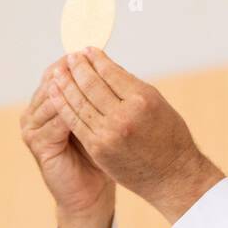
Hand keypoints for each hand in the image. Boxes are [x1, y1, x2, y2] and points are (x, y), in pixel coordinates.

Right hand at [19, 55, 115, 227]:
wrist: (91, 191)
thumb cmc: (101, 153)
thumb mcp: (101, 118)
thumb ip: (98, 94)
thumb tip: (109, 59)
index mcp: (48, 100)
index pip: (59, 71)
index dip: (77, 61)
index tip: (96, 47)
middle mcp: (35, 110)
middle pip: (53, 81)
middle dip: (74, 70)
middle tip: (91, 56)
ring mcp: (32, 126)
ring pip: (53, 98)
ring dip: (72, 88)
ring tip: (89, 78)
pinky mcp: (36, 143)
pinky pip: (55, 122)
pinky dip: (70, 113)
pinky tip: (87, 107)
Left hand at [47, 49, 222, 223]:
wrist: (171, 177)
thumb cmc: (169, 138)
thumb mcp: (158, 105)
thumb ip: (131, 87)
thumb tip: (106, 68)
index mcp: (143, 99)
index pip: (111, 72)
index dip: (96, 59)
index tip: (87, 50)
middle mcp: (125, 115)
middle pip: (92, 84)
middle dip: (78, 68)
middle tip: (70, 56)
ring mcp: (109, 133)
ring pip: (80, 102)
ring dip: (66, 84)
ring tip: (58, 71)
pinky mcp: (98, 148)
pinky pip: (76, 122)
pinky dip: (63, 106)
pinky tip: (55, 94)